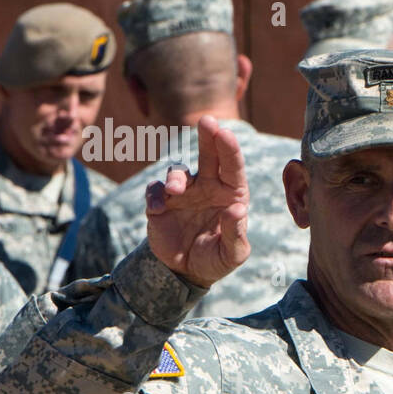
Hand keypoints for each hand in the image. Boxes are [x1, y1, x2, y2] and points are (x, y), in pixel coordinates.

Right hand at [146, 115, 250, 288]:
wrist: (186, 272)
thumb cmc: (216, 259)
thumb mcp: (232, 254)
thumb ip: (236, 234)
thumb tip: (237, 209)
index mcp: (231, 195)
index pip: (233, 167)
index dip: (229, 149)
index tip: (225, 132)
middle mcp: (208, 188)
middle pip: (209, 156)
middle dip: (208, 137)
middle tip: (206, 121)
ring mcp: (184, 193)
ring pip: (178, 171)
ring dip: (176, 177)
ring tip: (176, 191)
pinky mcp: (161, 203)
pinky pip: (154, 191)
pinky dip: (155, 196)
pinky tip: (159, 208)